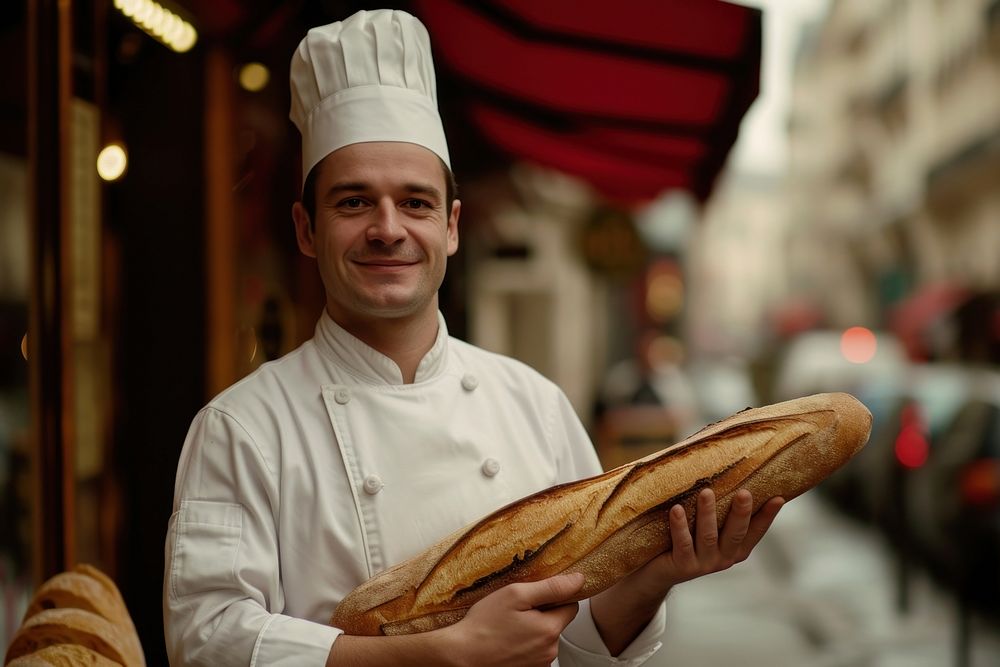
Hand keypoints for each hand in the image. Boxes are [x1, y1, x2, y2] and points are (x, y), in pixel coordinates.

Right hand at [442, 572, 584, 666]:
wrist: (461, 655)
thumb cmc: (483, 625)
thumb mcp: (515, 595)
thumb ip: (551, 587)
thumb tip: (578, 580)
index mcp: (549, 630)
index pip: (572, 606)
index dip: (556, 597)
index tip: (537, 595)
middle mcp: (549, 651)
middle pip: (558, 623)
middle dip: (543, 614)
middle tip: (518, 610)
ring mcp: (539, 664)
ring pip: (545, 638)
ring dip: (533, 630)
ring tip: (509, 626)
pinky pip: (535, 651)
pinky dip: (525, 644)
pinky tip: (507, 639)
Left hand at [654, 488, 783, 585]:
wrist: (657, 571)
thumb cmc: (684, 539)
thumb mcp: (704, 526)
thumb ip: (718, 508)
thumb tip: (724, 467)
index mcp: (735, 548)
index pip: (755, 531)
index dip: (768, 516)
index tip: (779, 498)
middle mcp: (724, 557)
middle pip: (736, 533)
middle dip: (741, 513)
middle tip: (744, 493)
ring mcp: (704, 564)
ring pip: (708, 536)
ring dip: (707, 514)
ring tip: (706, 492)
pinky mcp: (683, 566)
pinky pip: (683, 543)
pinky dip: (680, 526)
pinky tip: (676, 509)